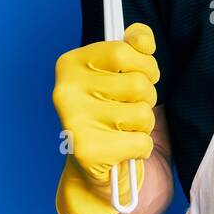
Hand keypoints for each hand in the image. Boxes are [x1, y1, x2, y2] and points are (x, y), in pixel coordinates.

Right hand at [52, 22, 159, 213]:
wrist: (96, 175)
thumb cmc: (113, 114)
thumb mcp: (123, 73)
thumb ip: (134, 46)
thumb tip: (143, 39)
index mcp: (70, 65)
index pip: (122, 51)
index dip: (145, 63)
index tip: (145, 73)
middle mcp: (65, 91)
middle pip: (137, 83)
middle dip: (147, 97)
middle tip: (131, 108)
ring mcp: (74, 122)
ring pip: (142, 112)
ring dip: (144, 124)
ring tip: (125, 130)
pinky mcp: (87, 152)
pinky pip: (141, 141)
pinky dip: (142, 148)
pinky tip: (125, 150)